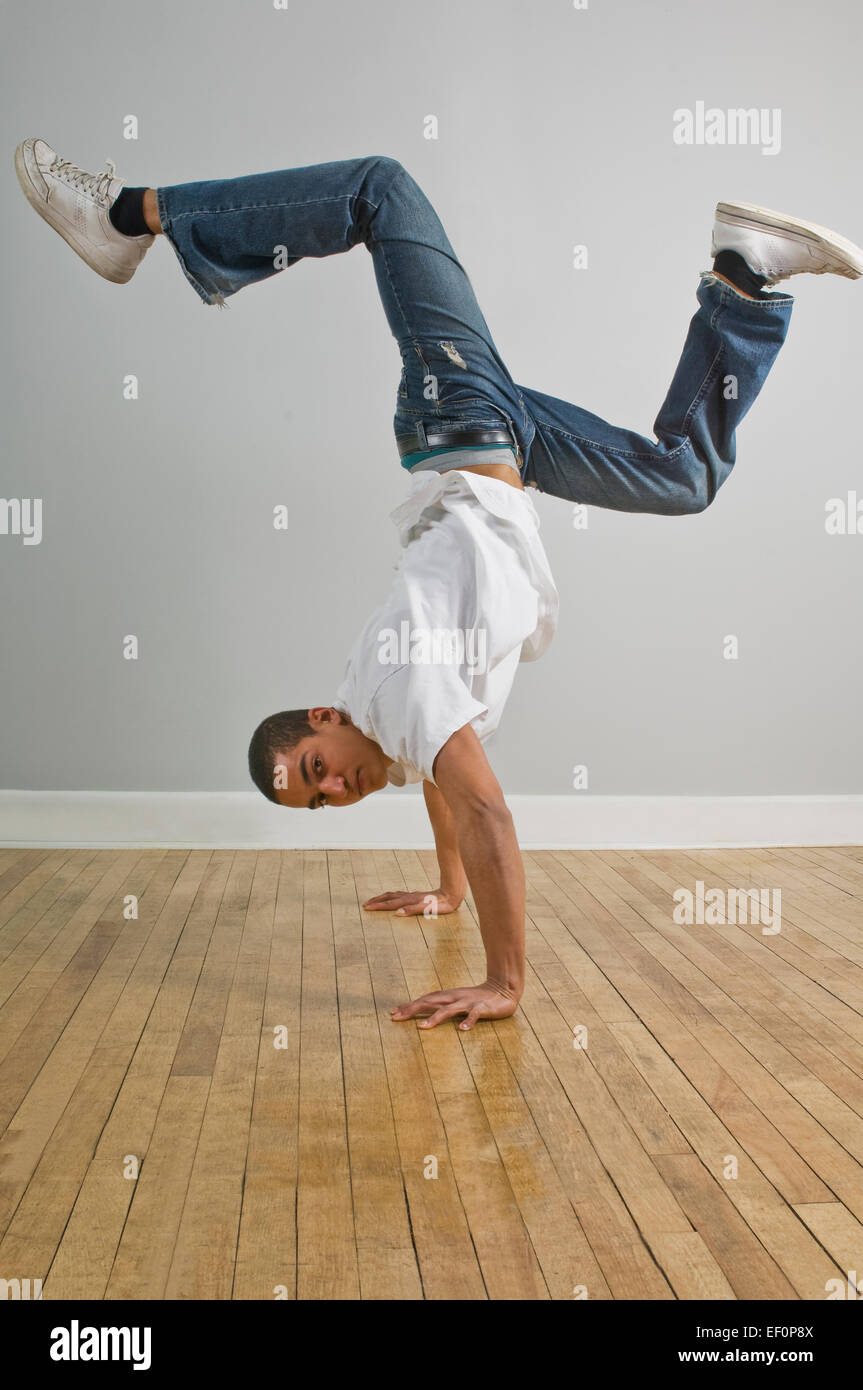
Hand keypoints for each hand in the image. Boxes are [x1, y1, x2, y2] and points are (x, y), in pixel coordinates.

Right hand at [362, 887, 462, 916]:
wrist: (451, 893)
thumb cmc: (441, 904)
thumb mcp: (428, 909)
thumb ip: (412, 910)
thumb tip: (396, 913)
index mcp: (409, 901)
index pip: (390, 903)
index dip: (378, 905)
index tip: (367, 907)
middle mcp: (409, 896)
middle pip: (389, 897)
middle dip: (377, 900)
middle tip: (366, 904)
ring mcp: (412, 895)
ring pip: (393, 895)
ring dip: (382, 897)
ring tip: (374, 900)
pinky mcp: (416, 895)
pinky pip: (399, 894)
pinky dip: (391, 896)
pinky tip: (392, 898)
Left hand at [391, 982, 519, 1029]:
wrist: (503, 988)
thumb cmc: (477, 998)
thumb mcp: (457, 1001)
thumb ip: (441, 1006)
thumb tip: (421, 1015)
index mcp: (448, 996)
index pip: (425, 999)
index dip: (409, 1006)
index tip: (393, 1013)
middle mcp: (455, 997)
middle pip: (431, 1002)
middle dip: (413, 1009)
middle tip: (397, 1018)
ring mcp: (468, 1002)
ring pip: (449, 1009)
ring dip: (435, 1018)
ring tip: (422, 1027)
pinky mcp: (482, 1008)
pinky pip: (475, 1015)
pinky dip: (468, 1021)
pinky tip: (462, 1030)